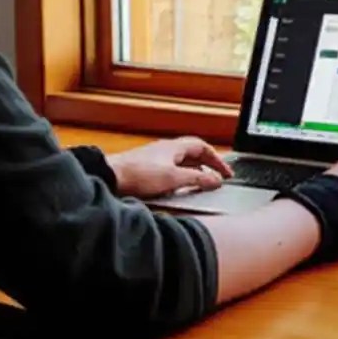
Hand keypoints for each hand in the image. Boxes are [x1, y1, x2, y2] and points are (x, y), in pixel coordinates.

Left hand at [106, 137, 234, 198]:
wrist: (110, 178)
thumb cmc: (138, 174)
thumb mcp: (174, 178)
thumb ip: (197, 179)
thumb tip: (215, 180)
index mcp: (175, 147)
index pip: (203, 148)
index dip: (217, 160)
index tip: (226, 173)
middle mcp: (166, 151)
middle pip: (193, 154)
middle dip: (207, 166)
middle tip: (217, 178)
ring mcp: (155, 160)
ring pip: (181, 163)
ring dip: (194, 173)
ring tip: (201, 186)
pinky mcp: (146, 171)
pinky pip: (170, 172)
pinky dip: (180, 179)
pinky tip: (178, 190)